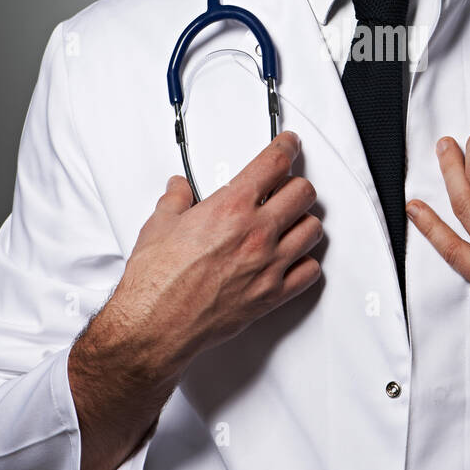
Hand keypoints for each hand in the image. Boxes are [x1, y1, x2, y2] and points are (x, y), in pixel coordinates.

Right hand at [112, 131, 323, 360]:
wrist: (156, 324)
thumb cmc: (157, 281)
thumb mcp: (160, 225)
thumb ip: (176, 200)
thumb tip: (179, 190)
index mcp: (231, 208)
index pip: (274, 163)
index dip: (286, 147)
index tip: (288, 144)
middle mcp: (257, 233)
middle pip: (303, 193)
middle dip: (296, 183)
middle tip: (287, 185)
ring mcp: (269, 265)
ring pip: (313, 230)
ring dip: (304, 220)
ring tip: (292, 220)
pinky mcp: (272, 295)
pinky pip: (310, 272)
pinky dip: (306, 262)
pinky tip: (294, 258)